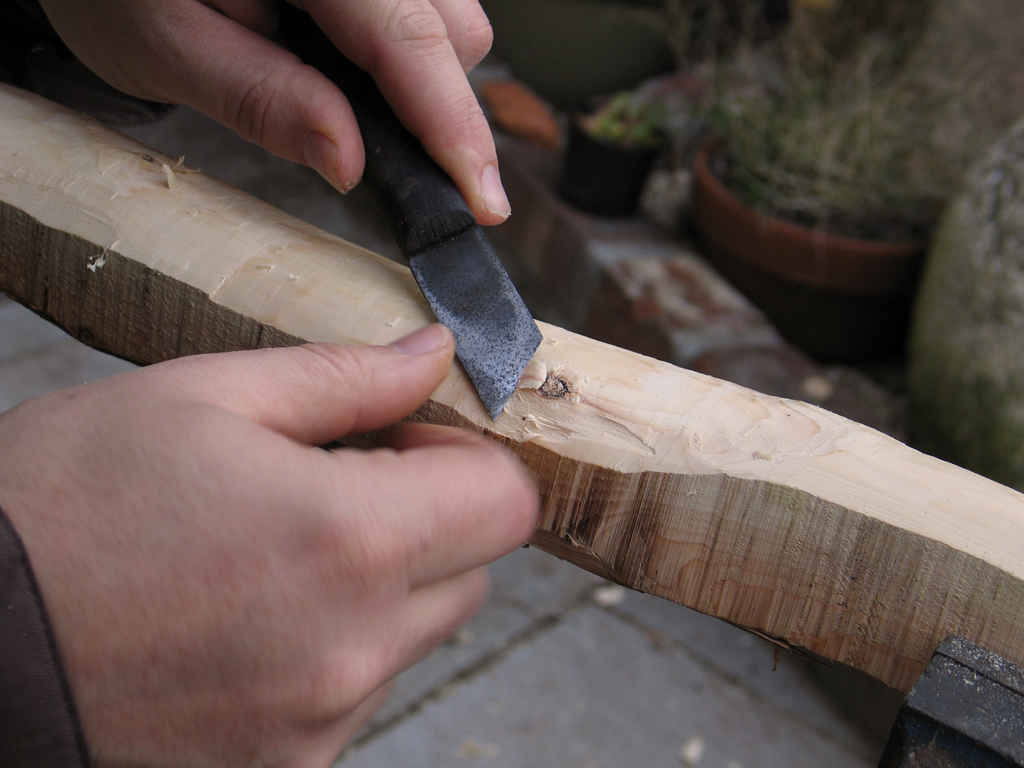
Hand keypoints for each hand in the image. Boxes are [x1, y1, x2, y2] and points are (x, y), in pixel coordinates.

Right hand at [0, 325, 537, 767]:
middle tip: (332, 485)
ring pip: (417, 632)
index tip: (402, 439)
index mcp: (348, 540)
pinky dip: (332, 646)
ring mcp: (320, 721)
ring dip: (377, 584)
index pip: (506, 500)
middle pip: (473, 569)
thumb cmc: (62, 506)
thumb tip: (436, 354)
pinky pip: (357, 691)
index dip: (465, 455)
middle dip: (427, 517)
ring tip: (271, 554)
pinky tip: (247, 618)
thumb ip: (344, 378)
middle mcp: (353, 647)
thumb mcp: (200, 398)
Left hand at [35, 0, 510, 223]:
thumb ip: (260, 99)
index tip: (481, 200)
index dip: (450, 124)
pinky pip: (424, 9)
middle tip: (386, 162)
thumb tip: (349, 161)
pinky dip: (407, 56)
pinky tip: (350, 71)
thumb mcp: (161, 47)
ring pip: (450, 17)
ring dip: (424, 80)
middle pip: (452, 24)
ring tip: (344, 102)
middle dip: (439, 107)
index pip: (404, 34)